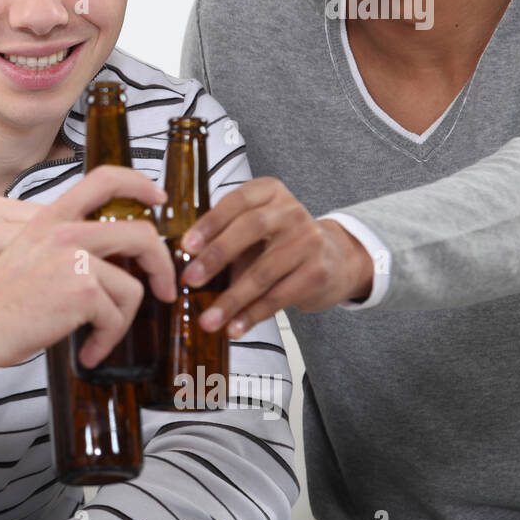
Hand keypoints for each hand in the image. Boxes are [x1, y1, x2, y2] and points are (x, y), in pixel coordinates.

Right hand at [0, 165, 176, 370]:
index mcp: (50, 218)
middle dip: (161, 265)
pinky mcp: (82, 289)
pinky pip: (116, 318)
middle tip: (163, 287)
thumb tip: (105, 263)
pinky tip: (88, 350)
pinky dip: (106, 340)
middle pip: (140, 233)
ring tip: (100, 337)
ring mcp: (75, 257)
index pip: (103, 180)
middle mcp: (64, 231)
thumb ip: (62, 247)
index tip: (157, 199)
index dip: (138, 184)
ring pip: (132, 287)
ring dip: (121, 321)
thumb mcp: (25, 255)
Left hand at [176, 176, 374, 337]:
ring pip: (263, 271)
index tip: (187, 246)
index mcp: (269, 192)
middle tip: (190, 279)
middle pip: (251, 229)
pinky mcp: (318, 272)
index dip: (210, 223)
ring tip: (209, 320)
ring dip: (231, 299)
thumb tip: (184, 263)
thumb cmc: (280, 241)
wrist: (335, 257)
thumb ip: (224, 236)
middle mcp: (291, 211)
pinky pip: (278, 296)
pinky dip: (252, 314)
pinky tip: (235, 327)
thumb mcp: (255, 227)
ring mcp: (309, 240)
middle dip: (216, 256)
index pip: (237, 201)